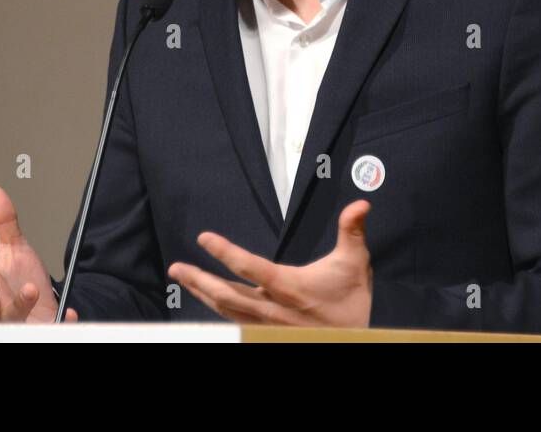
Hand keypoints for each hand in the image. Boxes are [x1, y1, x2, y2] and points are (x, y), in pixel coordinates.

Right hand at [0, 184, 77, 322]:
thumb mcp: (15, 250)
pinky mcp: (38, 329)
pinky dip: (60, 320)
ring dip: (20, 304)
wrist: (44, 309)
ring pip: (10, 318)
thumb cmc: (22, 282)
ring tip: (31, 289)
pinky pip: (47, 328)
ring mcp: (15, 321)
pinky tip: (70, 313)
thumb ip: (3, 224)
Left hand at [168, 199, 373, 327]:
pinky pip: (236, 323)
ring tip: (184, 280)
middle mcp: (274, 309)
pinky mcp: (269, 334)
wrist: (364, 335)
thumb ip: (352, 231)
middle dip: (198, 280)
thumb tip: (360, 205)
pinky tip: (208, 302)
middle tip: (176, 268)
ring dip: (202, 294)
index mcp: (290, 287)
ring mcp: (269, 325)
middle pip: (227, 294)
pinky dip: (218, 311)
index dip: (224, 252)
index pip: (249, 267)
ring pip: (228, 311)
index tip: (204, 238)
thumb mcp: (355, 261)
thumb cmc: (354, 299)